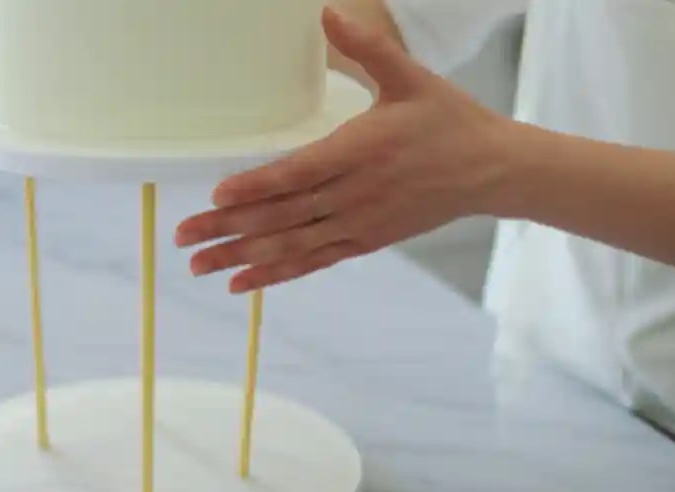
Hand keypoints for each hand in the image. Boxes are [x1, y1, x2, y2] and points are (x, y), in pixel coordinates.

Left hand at [174, 7, 517, 292]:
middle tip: (182, 236)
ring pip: (292, 246)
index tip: (216, 195)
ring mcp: (358, 223)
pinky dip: (276, 273)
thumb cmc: (448, 120)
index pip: (299, 173)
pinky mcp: (364, 242)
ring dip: (242, 257)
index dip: (257, 187)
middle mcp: (355, 195)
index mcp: (361, 151)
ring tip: (198, 266)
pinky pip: (313, 261)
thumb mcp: (409, 78)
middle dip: (229, 229)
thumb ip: (366, 47)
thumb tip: (327, 10)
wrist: (492, 170)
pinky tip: (241, 282)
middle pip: (283, 216)